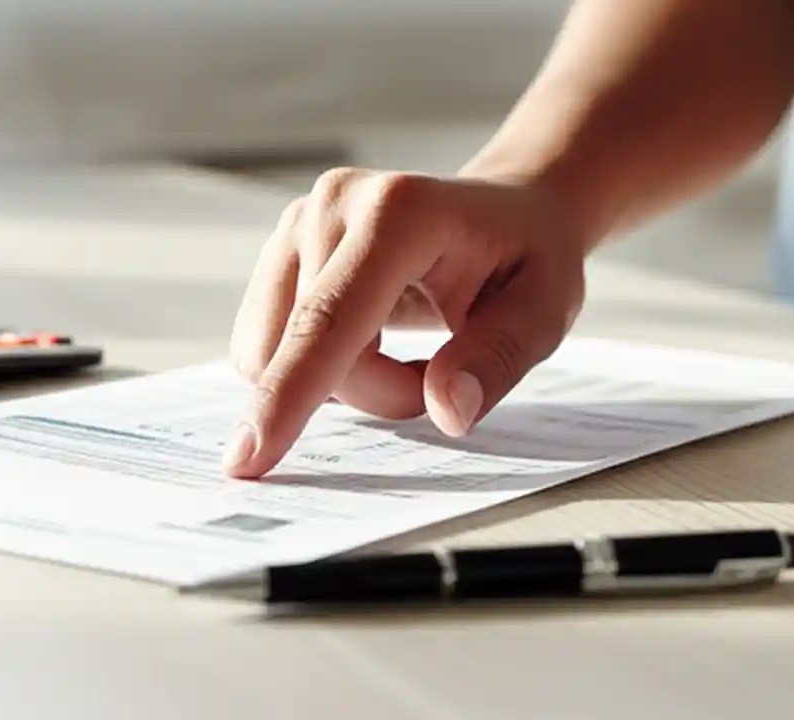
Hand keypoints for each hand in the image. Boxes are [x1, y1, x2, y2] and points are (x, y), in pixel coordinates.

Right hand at [224, 167, 593, 477]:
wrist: (508, 211)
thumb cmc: (527, 259)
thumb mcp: (544, 312)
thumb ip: (495, 359)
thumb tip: (447, 411)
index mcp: (399, 212)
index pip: (329, 318)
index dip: (289, 392)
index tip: (250, 456)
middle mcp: (332, 207)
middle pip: (305, 350)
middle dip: (371, 392)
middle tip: (438, 378)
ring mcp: (296, 224)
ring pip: (273, 354)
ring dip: (340, 383)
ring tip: (404, 356)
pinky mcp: (277, 252)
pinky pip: (267, 345)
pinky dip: (315, 368)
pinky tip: (368, 341)